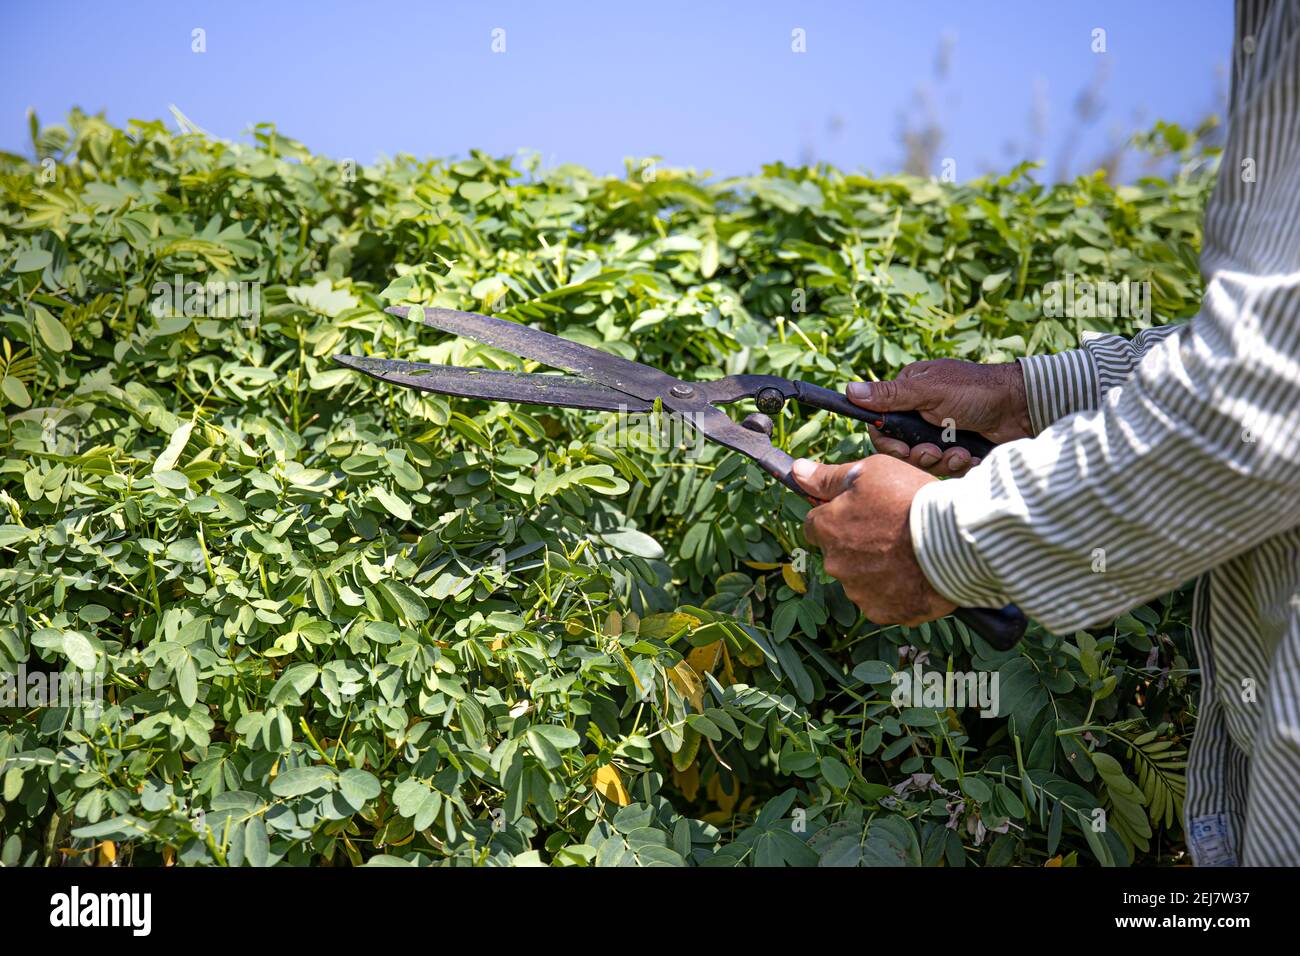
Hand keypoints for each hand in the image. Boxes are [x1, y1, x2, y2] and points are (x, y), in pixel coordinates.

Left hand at [793, 455, 955, 625]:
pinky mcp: (883, 612)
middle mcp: (835, 564)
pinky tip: (914, 574)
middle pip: (838, 553)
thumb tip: (798, 471)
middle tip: (890, 530)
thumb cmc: (911, 499)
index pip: (815, 525)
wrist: (955, 539)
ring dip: (875, 568)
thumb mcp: (869, 473)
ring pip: (860, 579)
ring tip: (907, 552)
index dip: (836, 516)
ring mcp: (858, 592)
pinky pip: (882, 601)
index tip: (859, 513)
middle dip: (856, 544)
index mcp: (827, 529)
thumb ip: (829, 477)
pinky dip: (894, 591)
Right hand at [848, 359, 1032, 475]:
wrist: (1023, 410)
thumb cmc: (977, 391)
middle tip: (936, 451)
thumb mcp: (930, 391)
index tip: (902, 449)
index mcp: (909, 394)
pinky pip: (944, 468)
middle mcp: (921, 414)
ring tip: (961, 452)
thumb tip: (849, 391)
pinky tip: (971, 456)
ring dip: (941, 461)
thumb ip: (890, 395)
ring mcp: (940, 433)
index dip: (888, 442)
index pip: (882, 424)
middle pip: (900, 448)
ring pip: (923, 461)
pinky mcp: (957, 450)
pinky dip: (957, 465)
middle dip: (918, 455)